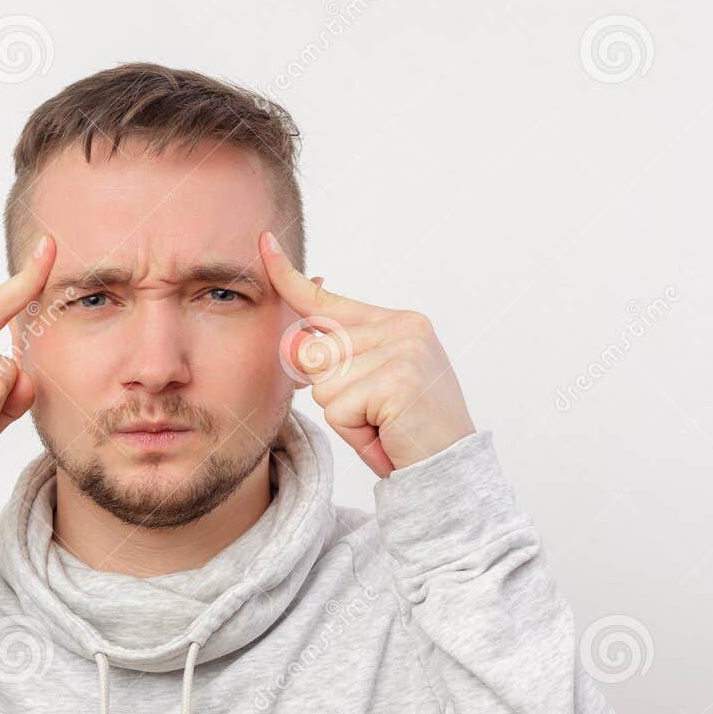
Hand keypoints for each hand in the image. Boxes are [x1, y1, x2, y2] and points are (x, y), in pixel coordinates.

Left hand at [257, 230, 475, 477]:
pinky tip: (386, 432)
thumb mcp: (363, 388)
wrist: (448, 471)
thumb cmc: (403, 432)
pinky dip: (354, 431)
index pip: (326, 300)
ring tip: (381, 424)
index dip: (288, 277)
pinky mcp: (398, 379)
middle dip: (331, 391)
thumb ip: (330, 361)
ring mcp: (404, 349)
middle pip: (313, 350)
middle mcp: (403, 327)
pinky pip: (338, 407)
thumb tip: (292, 342)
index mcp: (395, 322)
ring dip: (344, 415)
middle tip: (372, 413)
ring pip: (323, 382)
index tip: (264, 242)